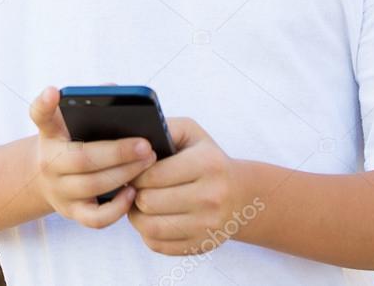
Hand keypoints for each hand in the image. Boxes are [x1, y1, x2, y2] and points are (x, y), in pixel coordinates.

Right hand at [29, 85, 157, 229]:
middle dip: (118, 152)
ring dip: (124, 174)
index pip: (40, 115)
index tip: (53, 91)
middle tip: (146, 144)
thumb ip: (91, 104)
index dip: (44, 103)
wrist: (48, 178)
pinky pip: (95, 218)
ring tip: (149, 161)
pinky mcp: (72, 213)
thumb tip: (114, 89)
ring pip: (92, 186)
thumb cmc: (72, 141)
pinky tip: (134, 191)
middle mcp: (50, 162)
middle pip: (81, 159)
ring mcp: (59, 190)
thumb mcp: (71, 121)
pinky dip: (116, 208)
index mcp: (50, 133)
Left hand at [127, 117, 245, 255]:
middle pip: (149, 201)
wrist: (242, 196)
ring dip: (136, 215)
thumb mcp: (192, 134)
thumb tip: (134, 139)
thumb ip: (164, 128)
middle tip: (132, 186)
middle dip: (135, 193)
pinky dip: (147, 233)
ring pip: (151, 227)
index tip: (132, 169)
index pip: (154, 174)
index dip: (135, 172)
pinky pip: (159, 245)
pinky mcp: (201, 245)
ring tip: (137, 202)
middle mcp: (211, 197)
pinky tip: (151, 218)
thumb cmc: (208, 159)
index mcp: (207, 164)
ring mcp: (208, 225)